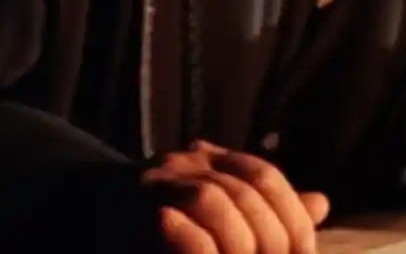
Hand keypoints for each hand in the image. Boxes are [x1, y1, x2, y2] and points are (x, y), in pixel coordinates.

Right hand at [142, 139, 329, 253]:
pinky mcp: (132, 213)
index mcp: (211, 160)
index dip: (291, 215)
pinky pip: (175, 223)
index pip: (265, 177)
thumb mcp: (221, 217)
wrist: (85, 218)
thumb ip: (265, 213)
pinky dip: (203, 247)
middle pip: (244, 188)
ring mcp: (155, 182)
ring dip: (241, 241)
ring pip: (212, 198)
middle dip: (271, 235)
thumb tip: (320, 204)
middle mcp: (185, 162)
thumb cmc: (161, 227)